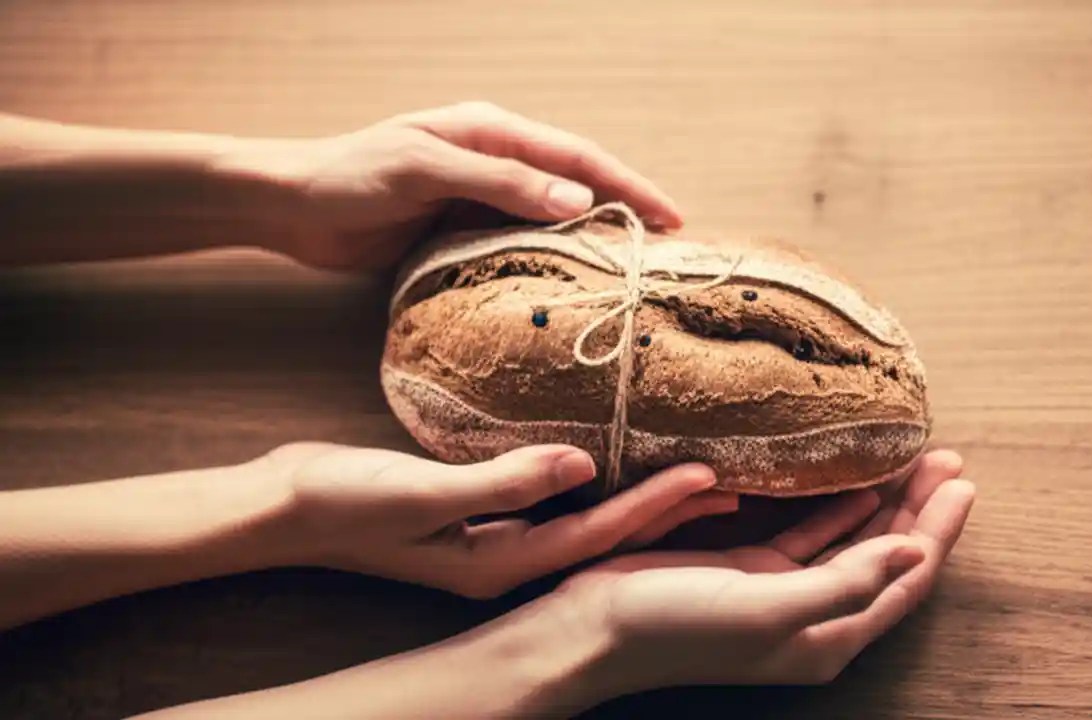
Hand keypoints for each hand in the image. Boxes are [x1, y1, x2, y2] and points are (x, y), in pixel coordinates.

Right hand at [255, 442, 736, 598]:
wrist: (283, 506)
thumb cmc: (344, 500)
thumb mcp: (424, 491)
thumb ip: (504, 481)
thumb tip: (585, 464)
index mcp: (500, 561)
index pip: (601, 532)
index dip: (660, 505)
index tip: (716, 476)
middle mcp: (507, 558)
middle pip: (608, 535)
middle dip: (671, 513)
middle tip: (736, 486)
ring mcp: (492, 541)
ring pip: (587, 519)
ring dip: (642, 499)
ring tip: (698, 474)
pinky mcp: (478, 515)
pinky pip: (554, 500)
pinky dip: (595, 482)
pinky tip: (614, 458)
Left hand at [259, 102, 682, 270]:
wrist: (291, 205)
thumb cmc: (349, 177)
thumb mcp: (423, 169)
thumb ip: (499, 181)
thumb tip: (579, 198)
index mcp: (491, 131)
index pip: (577, 156)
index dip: (629, 184)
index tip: (672, 217)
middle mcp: (493, 159)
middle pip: (575, 183)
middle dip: (624, 210)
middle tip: (668, 250)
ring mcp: (479, 195)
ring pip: (552, 216)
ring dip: (592, 239)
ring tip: (633, 273)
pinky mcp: (461, 229)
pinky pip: (520, 243)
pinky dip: (551, 260)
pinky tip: (570, 286)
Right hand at [548, 450, 973, 695]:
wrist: (597, 629)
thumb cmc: (679, 627)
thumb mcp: (769, 609)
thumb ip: (847, 583)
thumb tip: (918, 551)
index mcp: (828, 639)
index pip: (905, 580)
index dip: (939, 532)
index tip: (963, 482)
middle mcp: (814, 619)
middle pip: (888, 558)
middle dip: (921, 510)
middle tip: (947, 457)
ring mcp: (783, 593)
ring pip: (855, 543)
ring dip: (887, 503)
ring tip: (915, 458)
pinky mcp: (751, 570)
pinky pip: (811, 534)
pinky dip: (838, 507)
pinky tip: (857, 480)